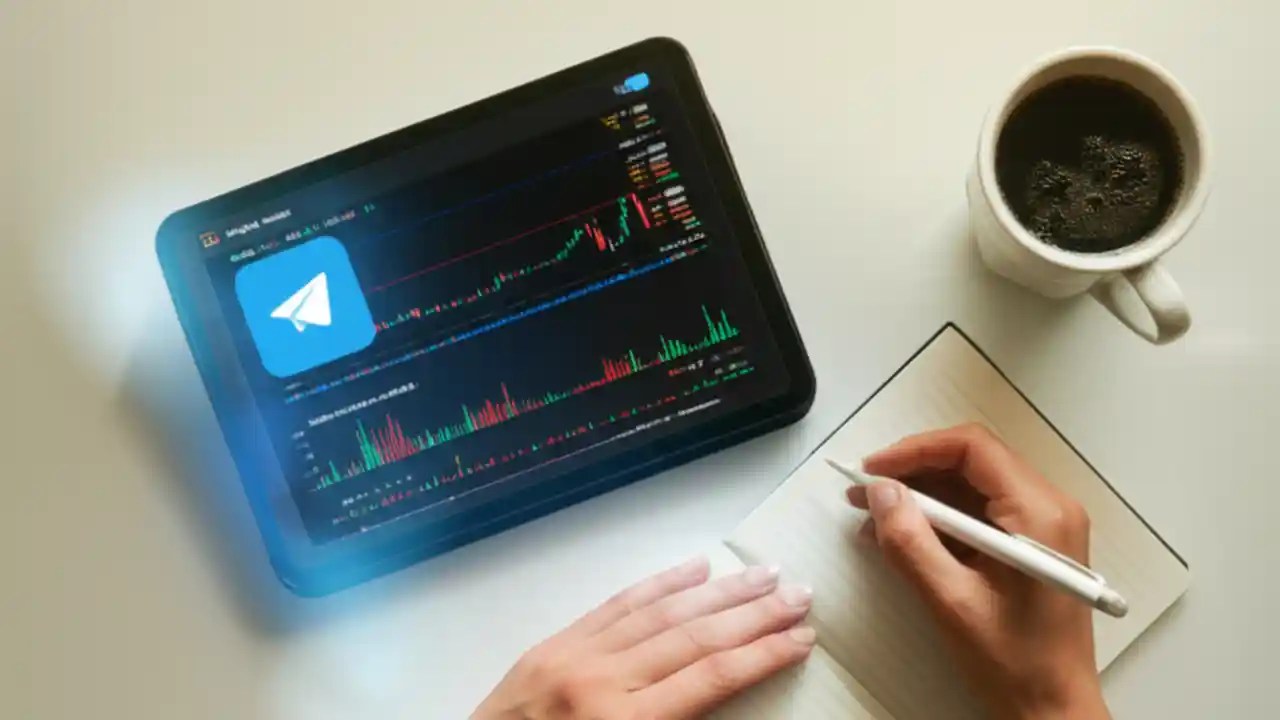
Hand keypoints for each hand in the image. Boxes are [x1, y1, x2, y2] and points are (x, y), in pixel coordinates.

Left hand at [472, 557, 815, 719]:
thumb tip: (721, 690)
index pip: (711, 679)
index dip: (763, 656)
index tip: (803, 639)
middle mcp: (602, 681)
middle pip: (695, 636)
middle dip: (754, 614)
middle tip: (800, 592)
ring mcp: (575, 655)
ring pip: (661, 611)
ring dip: (719, 591)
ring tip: (763, 574)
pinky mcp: (554, 643)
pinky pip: (616, 605)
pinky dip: (659, 584)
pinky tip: (694, 568)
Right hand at [849, 424, 1110, 719]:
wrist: (1054, 708)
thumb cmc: (1014, 663)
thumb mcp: (952, 602)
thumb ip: (911, 542)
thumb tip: (880, 492)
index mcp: (1039, 513)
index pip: (973, 448)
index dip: (916, 450)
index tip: (872, 469)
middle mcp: (1049, 507)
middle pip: (972, 461)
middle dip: (913, 472)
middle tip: (864, 491)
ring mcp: (1043, 524)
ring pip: (972, 486)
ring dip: (922, 496)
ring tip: (873, 514)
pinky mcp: (1031, 543)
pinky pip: (980, 512)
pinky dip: (940, 519)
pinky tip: (902, 534)